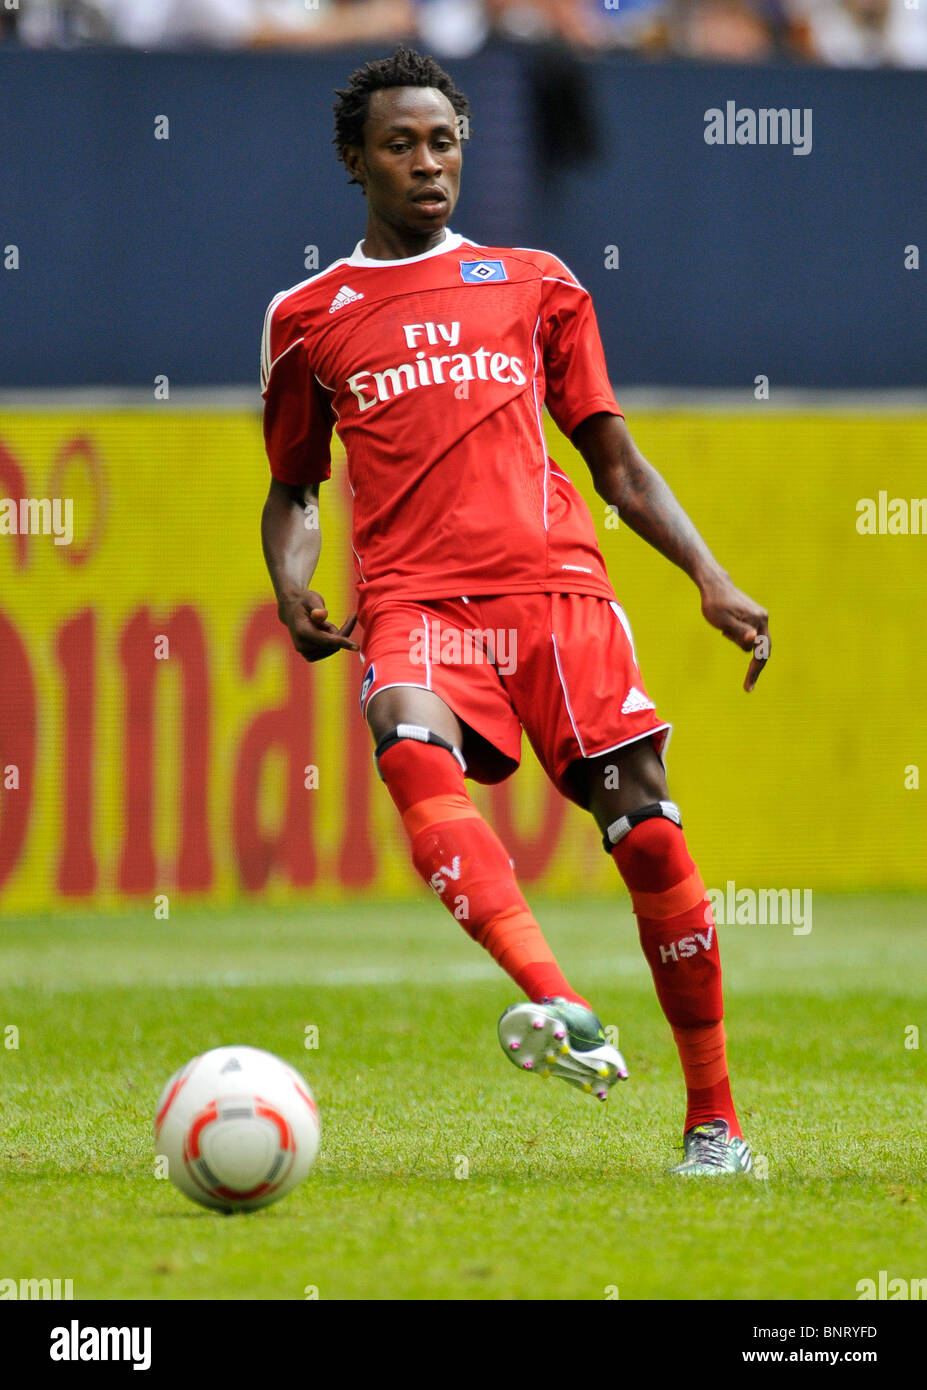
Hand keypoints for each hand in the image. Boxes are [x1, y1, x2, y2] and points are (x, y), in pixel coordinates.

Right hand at [278, 590, 358, 662]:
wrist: (292, 611)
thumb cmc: (304, 602)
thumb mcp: (311, 598)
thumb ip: (317, 606)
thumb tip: (321, 616)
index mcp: (302, 632)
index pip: (327, 640)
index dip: (343, 642)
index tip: (357, 647)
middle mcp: (302, 646)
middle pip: (334, 644)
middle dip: (342, 631)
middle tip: (347, 615)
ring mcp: (306, 654)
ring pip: (334, 647)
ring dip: (335, 634)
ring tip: (322, 624)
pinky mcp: (310, 657)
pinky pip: (331, 650)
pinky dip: (333, 640)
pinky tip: (322, 631)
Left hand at [698, 572, 769, 691]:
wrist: (714, 585)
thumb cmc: (715, 604)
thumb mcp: (723, 621)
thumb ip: (739, 632)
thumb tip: (754, 641)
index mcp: (759, 620)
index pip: (762, 652)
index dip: (755, 671)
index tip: (748, 688)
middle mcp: (763, 619)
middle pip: (762, 649)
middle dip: (753, 667)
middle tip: (746, 687)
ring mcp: (759, 617)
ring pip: (752, 642)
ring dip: (738, 642)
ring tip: (723, 629)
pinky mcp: (753, 617)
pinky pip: (748, 635)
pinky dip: (737, 637)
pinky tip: (725, 628)